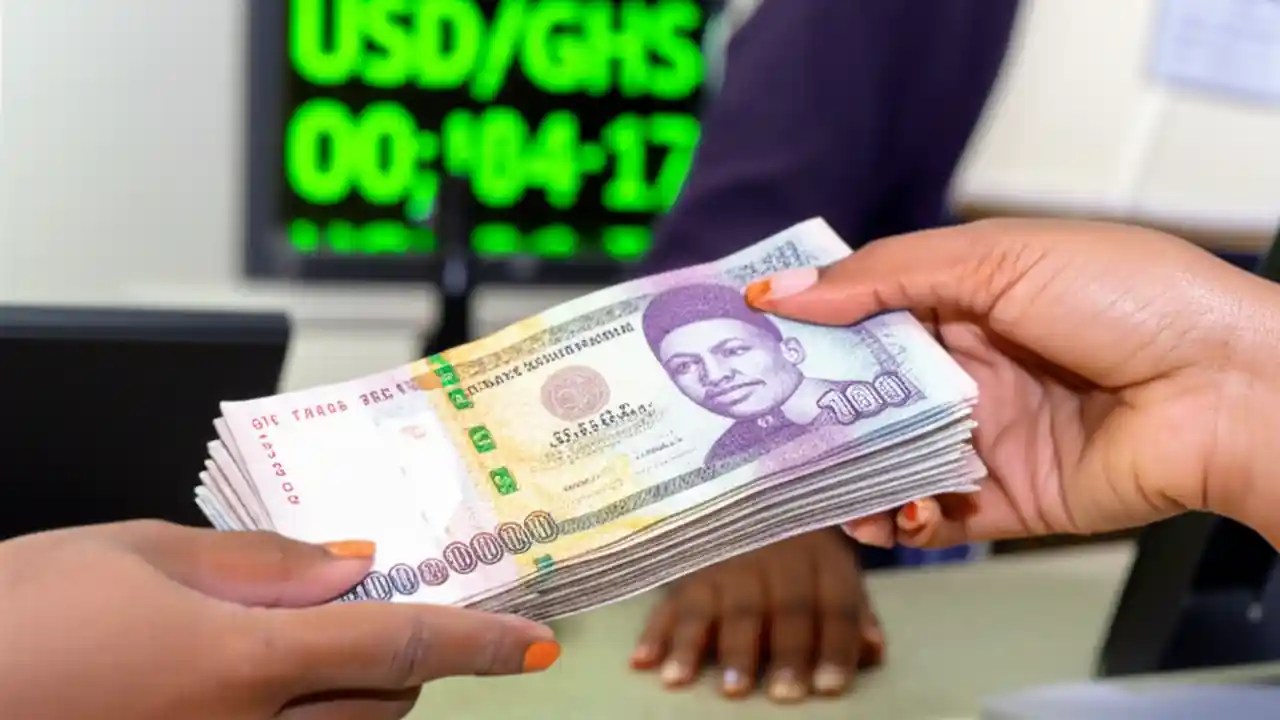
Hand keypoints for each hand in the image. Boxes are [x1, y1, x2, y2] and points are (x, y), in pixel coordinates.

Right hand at [0, 521, 559, 718]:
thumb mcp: (130, 555)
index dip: (481, 642)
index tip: (538, 644)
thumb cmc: (9, 621)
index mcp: (240, 663)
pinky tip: (252, 688)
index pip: (400, 647)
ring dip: (356, 697)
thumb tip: (350, 564)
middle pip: (384, 706)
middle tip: (385, 611)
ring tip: (313, 648)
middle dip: (406, 659)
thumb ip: (258, 564)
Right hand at [629, 529, 883, 702]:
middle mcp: (773, 556)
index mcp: (819, 556)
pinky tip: (645, 661)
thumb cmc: (796, 544)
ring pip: (720, 605)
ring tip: (702, 684)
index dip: (835, 645)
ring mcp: (725, 559)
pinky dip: (656, 632)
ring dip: (703, 644)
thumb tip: (874, 651)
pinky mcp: (687, 566)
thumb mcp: (832, 566)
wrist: (746, 483)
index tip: (829, 686)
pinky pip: (668, 600)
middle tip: (781, 695)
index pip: (834, 603)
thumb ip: (853, 611)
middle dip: (783, 653)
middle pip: (780, 607)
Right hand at [745, 219, 1279, 548]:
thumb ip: (886, 276)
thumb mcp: (999, 260)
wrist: (1227, 390)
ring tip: (816, 480)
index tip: (741, 336)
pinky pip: (935, 515)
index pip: (864, 314)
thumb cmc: (1129, 299)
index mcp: (966, 300)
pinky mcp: (1007, 499)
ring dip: (848, 472)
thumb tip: (785, 289)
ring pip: (888, 458)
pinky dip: (901, 521)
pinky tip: (886, 516)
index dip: (805, 325)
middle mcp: (969, 368)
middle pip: (866, 392)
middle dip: (811, 407)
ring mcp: (985, 436)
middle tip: (752, 421)